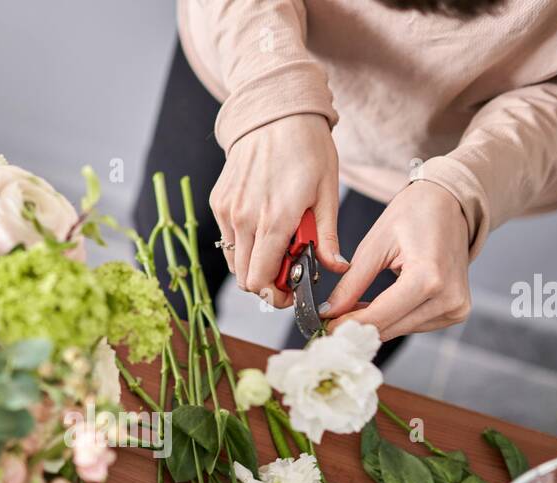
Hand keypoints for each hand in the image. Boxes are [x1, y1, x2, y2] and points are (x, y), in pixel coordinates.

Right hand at [210, 113, 346, 307]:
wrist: (275, 113)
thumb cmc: (307, 148)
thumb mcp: (326, 193)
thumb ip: (327, 237)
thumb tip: (337, 266)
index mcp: (274, 220)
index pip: (262, 280)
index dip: (277, 295)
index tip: (291, 292)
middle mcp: (244, 219)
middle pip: (245, 278)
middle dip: (266, 283)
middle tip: (287, 272)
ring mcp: (227, 211)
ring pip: (234, 262)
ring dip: (254, 264)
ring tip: (276, 247)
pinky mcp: (219, 202)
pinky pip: (227, 239)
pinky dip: (244, 243)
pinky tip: (263, 225)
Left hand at [322, 181, 471, 338]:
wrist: (449, 204)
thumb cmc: (413, 214)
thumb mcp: (375, 245)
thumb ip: (352, 283)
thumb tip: (329, 312)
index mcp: (429, 277)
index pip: (380, 316)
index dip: (348, 324)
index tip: (325, 327)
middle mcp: (448, 297)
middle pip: (389, 328)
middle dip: (358, 325)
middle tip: (332, 319)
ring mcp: (456, 307)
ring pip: (400, 330)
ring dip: (375, 323)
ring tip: (355, 308)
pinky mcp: (457, 311)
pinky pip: (415, 325)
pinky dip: (394, 319)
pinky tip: (381, 306)